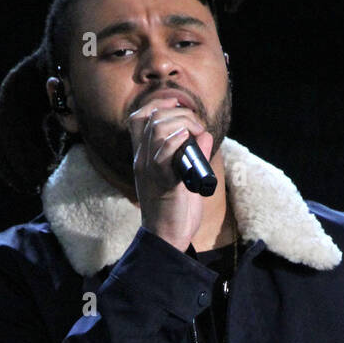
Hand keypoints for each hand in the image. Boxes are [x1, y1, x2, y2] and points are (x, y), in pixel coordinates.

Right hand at [127, 95, 213, 251]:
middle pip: (153, 117)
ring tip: (197, 134)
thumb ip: (194, 155)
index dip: (158, 103)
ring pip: (159, 129)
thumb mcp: (183, 177)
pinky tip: (192, 143)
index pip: (139, 117)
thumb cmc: (176, 210)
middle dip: (179, 112)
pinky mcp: (163, 181)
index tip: (179, 104)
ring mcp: (150, 170)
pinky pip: (165, 151)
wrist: (168, 238)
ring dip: (184, 123)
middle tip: (197, 127)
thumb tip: (205, 135)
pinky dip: (181, 140)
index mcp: (142, 157)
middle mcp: (142, 160)